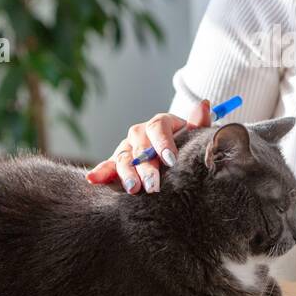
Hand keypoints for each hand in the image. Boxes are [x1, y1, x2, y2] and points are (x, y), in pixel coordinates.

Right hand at [85, 98, 211, 193]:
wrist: (175, 160)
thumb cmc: (187, 147)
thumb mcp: (195, 136)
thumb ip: (198, 124)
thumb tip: (203, 105)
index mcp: (160, 124)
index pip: (158, 127)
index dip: (164, 143)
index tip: (171, 160)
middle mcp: (140, 134)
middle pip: (139, 145)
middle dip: (146, 166)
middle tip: (154, 185)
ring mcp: (127, 148)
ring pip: (123, 157)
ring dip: (126, 173)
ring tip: (133, 189)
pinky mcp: (116, 163)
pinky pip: (107, 167)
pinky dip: (99, 172)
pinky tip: (92, 179)